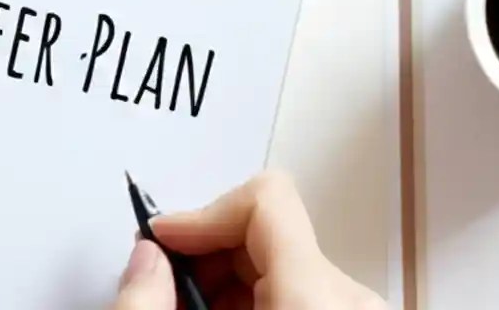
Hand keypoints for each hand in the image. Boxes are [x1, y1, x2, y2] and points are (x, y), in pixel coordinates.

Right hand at [112, 172, 386, 309]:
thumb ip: (152, 303)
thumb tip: (147, 260)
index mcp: (319, 299)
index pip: (266, 198)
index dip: (201, 212)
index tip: (162, 236)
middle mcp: (350, 300)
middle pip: (267, 233)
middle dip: (204, 253)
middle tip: (161, 285)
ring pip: (280, 265)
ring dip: (223, 282)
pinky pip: (297, 291)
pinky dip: (252, 301)